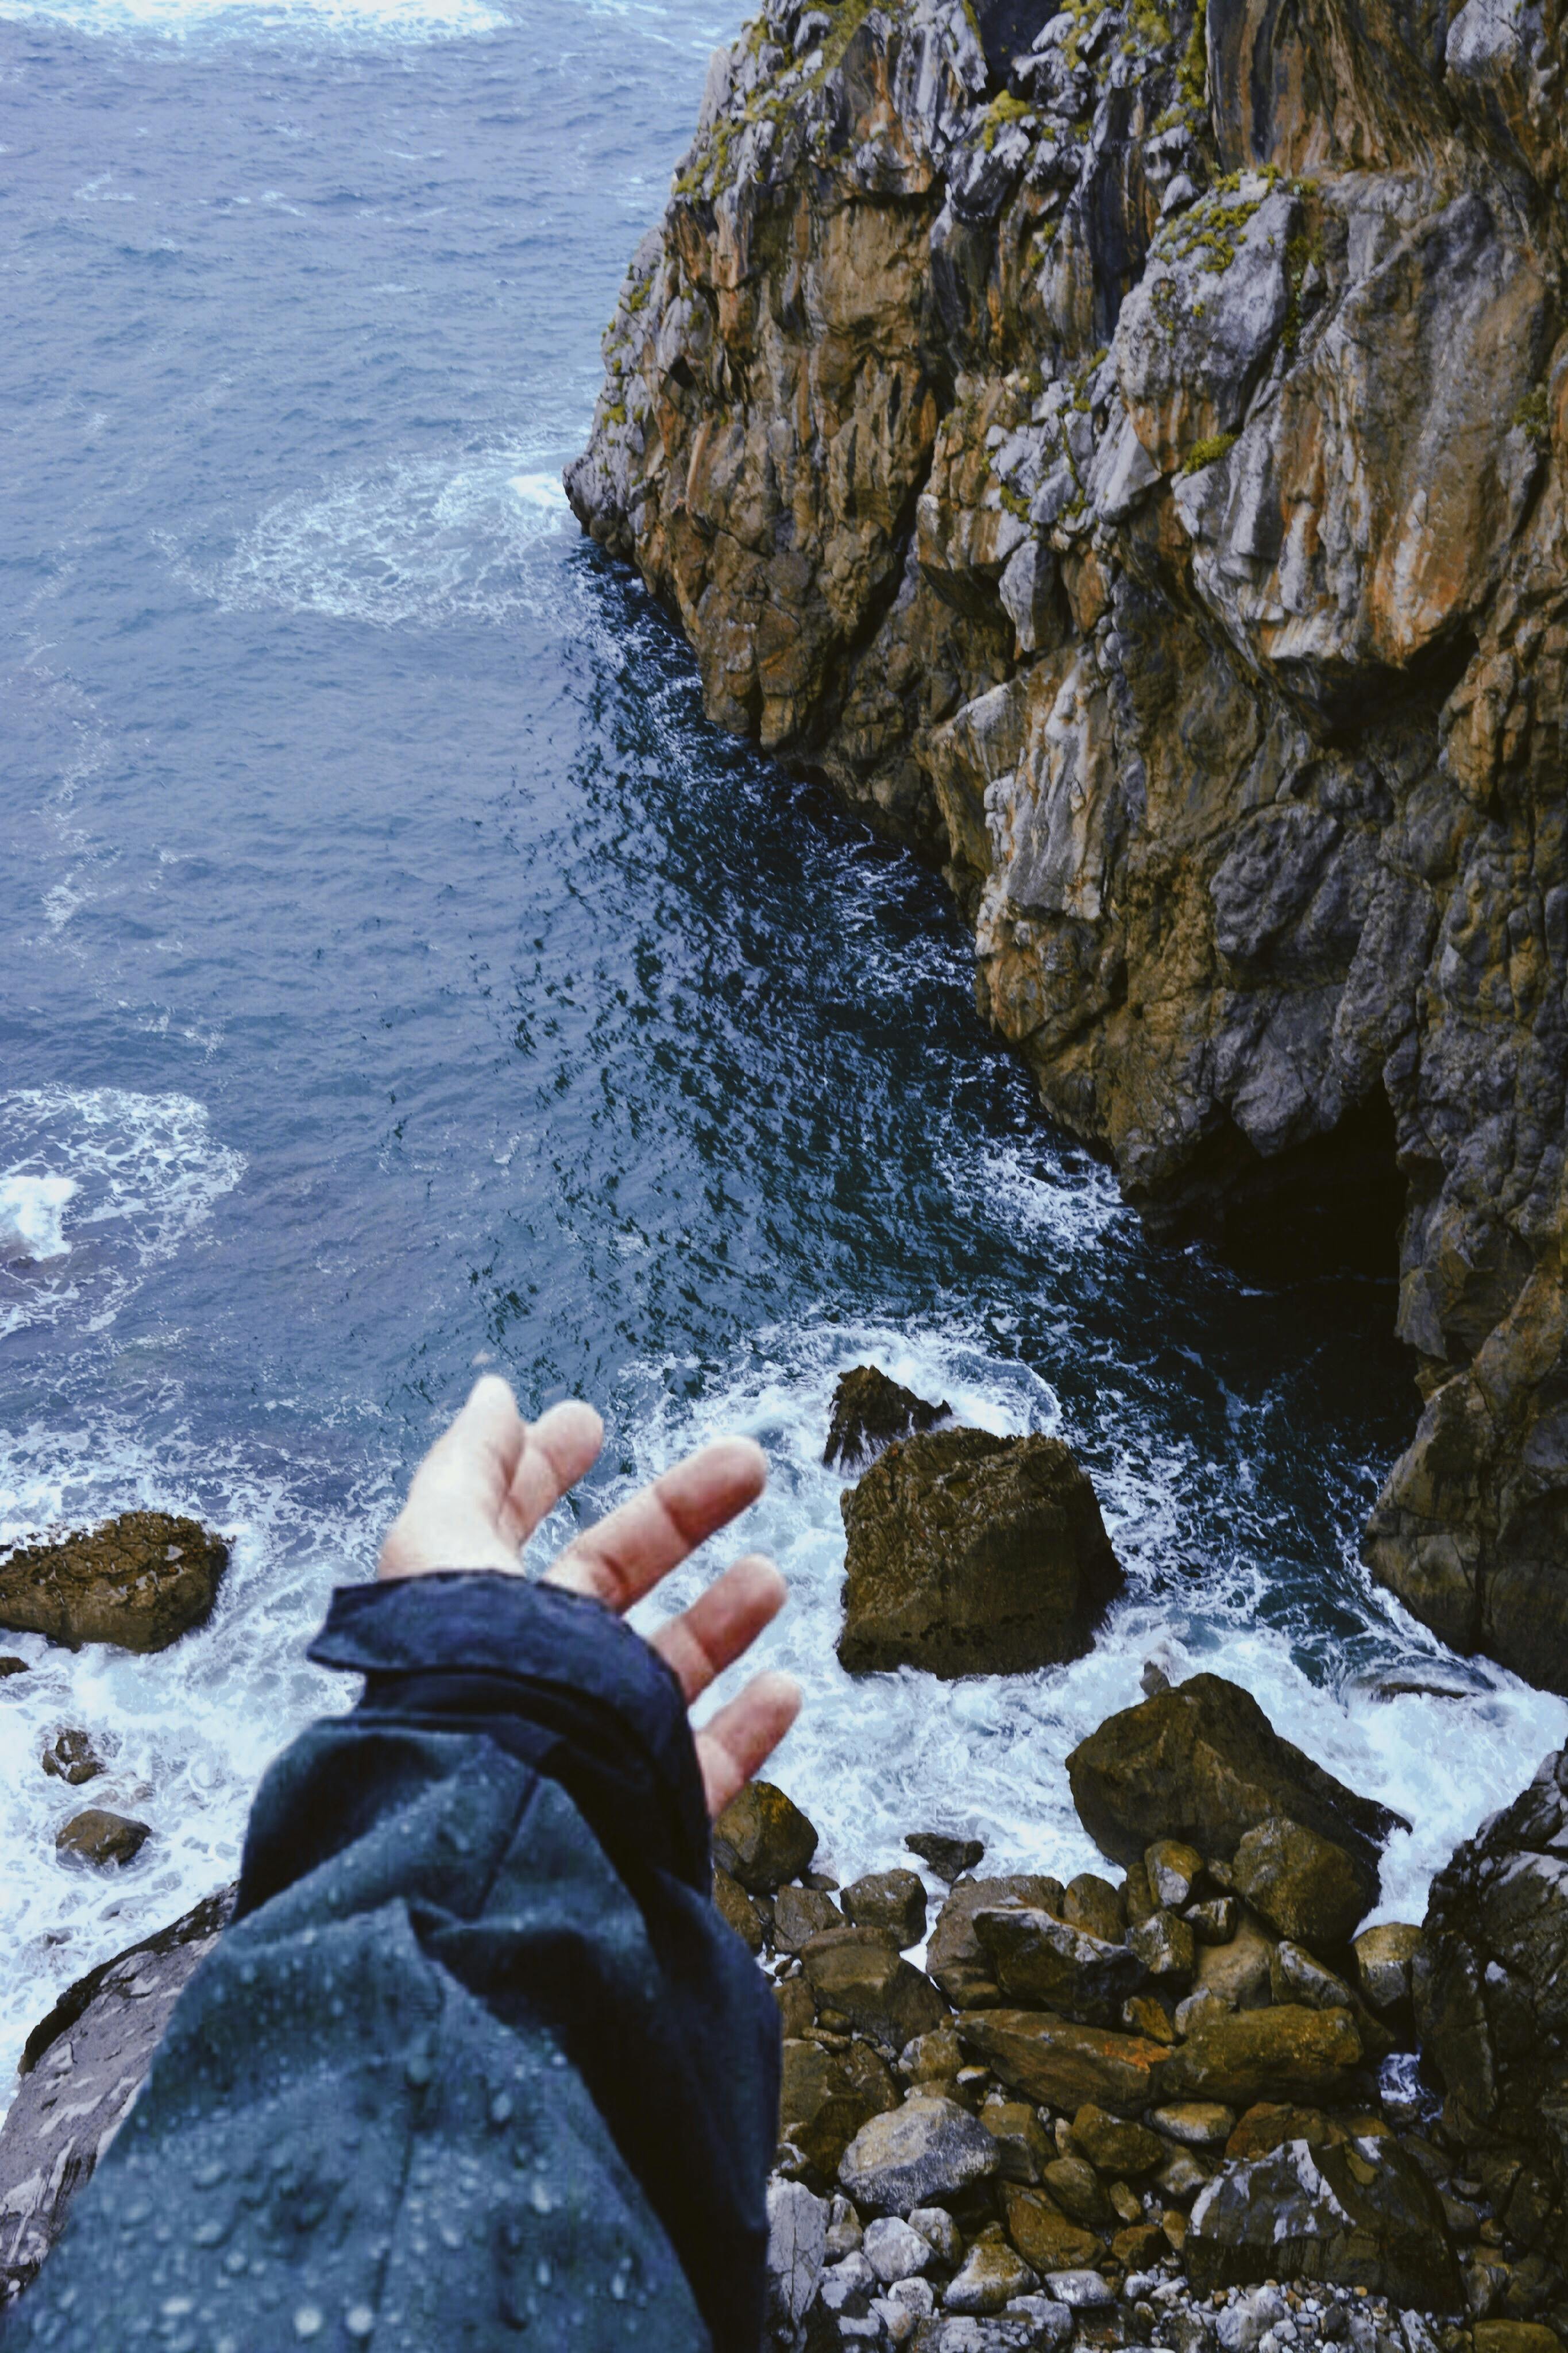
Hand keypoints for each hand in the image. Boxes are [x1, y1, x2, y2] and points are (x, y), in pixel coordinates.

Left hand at [378, 1375, 799, 1817]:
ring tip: (767, 1574)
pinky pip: (707, 1771)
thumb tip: (494, 1396)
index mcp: (474, 1615)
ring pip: (665, 1671)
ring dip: (720, 1616)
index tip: (588, 1420)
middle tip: (745, 1461)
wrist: (501, 1821)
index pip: (509, 1525)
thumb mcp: (440, 1546)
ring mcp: (589, 1745)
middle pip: (610, 1579)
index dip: (542, 1470)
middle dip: (675, 1514)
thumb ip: (468, 1466)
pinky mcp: (641, 1812)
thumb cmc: (465, 1678)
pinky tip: (784, 1685)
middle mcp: (529, 1676)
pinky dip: (750, 1728)